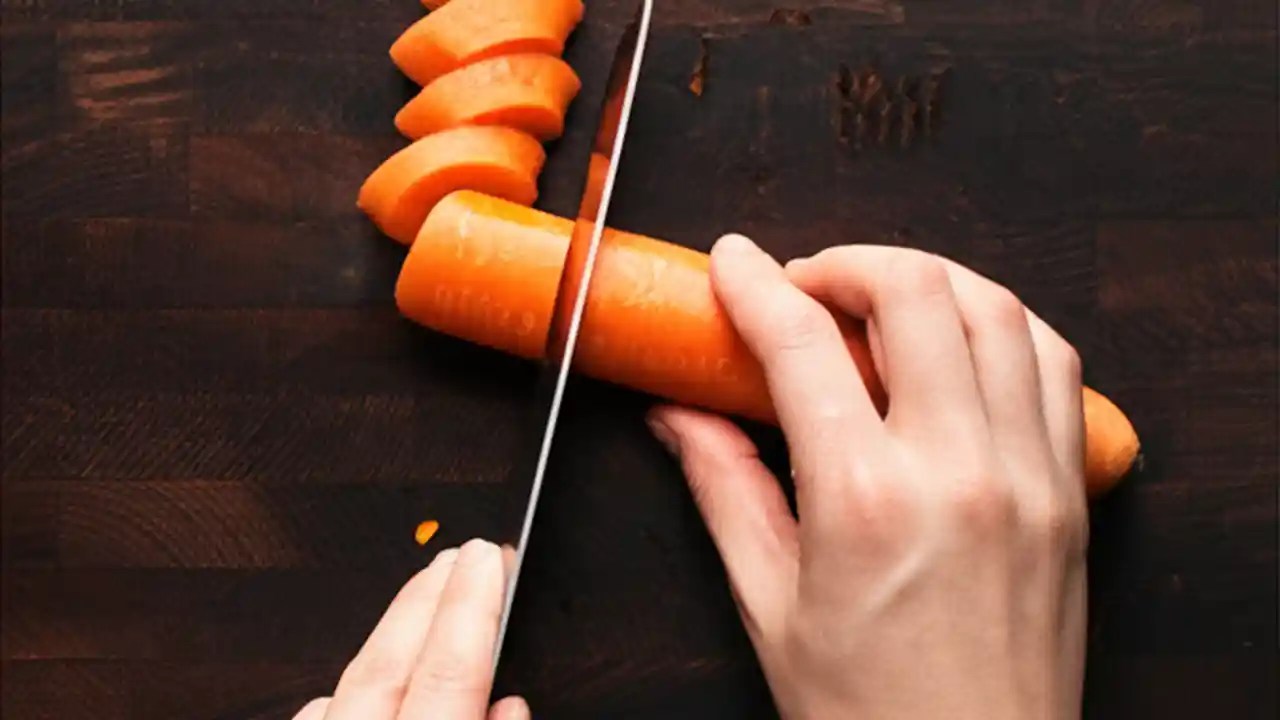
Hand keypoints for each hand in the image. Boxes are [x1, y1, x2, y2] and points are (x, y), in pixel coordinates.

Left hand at [294, 539, 528, 719]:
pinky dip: (343, 691)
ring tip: (422, 597)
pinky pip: (315, 718)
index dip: (471, 608)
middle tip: (458, 556)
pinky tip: (356, 682)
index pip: (448, 674)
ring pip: (345, 683)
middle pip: (385, 664)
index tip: (487, 559)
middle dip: (426, 600)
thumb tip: (510, 708)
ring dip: (387, 635)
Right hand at [647, 235, 1087, 718]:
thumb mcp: (769, 605)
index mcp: (865, 499)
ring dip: (929, 280)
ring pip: (997, 309)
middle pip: (914, 291)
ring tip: (878, 301)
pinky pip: (1055, 365)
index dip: (754, 284)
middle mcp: (958, 469)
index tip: (732, 262)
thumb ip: (724, 489)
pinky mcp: (1070, 494)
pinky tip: (960, 343)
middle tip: (804, 286)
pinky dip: (1004, 324)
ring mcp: (1030, 475)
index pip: (801, 344)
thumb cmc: (866, 715)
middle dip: (846, 263)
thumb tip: (679, 416)